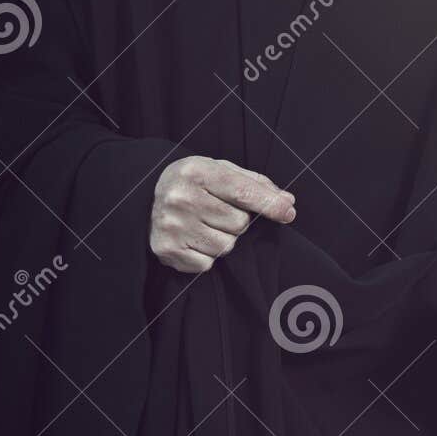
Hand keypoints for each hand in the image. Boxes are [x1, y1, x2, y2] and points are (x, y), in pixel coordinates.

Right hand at [149, 155, 295, 274]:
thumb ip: (256, 185)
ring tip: (205, 225)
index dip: (270, 204)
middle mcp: (181, 197)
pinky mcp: (166, 249)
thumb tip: (288, 202)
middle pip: (238, 223)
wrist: (148, 197)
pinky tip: (194, 239)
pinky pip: (208, 263)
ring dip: (223, 239)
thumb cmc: (195, 183)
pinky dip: (207, 256)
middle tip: (219, 212)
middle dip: (238, 221)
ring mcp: (172, 225)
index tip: (288, 213)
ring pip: (226, 246)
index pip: (243, 192)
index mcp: (197, 171)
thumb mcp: (222, 171)